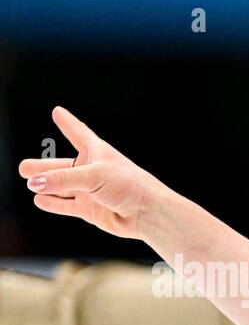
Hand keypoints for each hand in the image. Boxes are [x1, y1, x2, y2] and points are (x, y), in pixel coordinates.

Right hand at [17, 106, 170, 240]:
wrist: (148, 213)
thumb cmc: (129, 186)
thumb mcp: (92, 175)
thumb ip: (62, 180)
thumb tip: (35, 184)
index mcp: (96, 152)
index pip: (78, 133)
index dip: (68, 123)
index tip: (58, 111)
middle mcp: (92, 170)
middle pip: (61, 165)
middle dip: (43, 166)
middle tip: (24, 167)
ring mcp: (90, 191)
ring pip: (60, 186)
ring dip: (45, 184)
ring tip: (28, 181)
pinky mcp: (90, 209)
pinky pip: (66, 205)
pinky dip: (53, 203)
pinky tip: (39, 199)